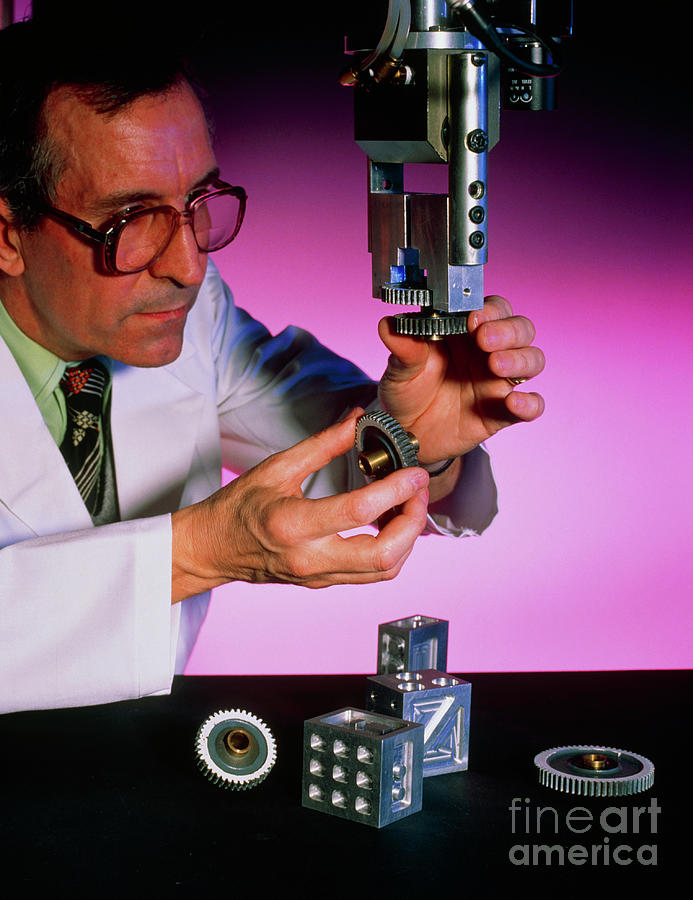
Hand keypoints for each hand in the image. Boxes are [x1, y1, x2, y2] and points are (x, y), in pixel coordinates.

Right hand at [171, 409, 429, 601]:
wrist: (214, 549)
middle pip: (383, 555)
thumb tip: (358, 419)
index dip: (396, 490)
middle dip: (413, 522)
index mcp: (293, 524)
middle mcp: (309, 557)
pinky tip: (391, 523)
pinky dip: (393, 550)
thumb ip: (323, 444)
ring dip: (408, 538)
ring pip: (384, 570)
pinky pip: (371, 574)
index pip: (358, 511)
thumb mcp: (277, 466)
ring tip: (409, 505)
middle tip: (418, 492)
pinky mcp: (324, 583)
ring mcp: (318, 576)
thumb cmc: (239, 506)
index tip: (415, 472)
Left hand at [377, 296, 544, 463]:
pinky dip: (530, 403)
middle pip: (520, 329)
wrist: (406, 432)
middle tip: (484, 339)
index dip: (490, 310)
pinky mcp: (503, 411)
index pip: (492, 308)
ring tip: (497, 365)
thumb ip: (402, 347)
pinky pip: (531, 405)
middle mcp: (489, 352)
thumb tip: (388, 325)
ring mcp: (499, 381)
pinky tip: (514, 402)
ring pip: (532, 360)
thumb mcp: (400, 368)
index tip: (473, 318)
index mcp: (466, 332)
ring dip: (520, 359)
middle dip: (508, 330)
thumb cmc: (407, 390)